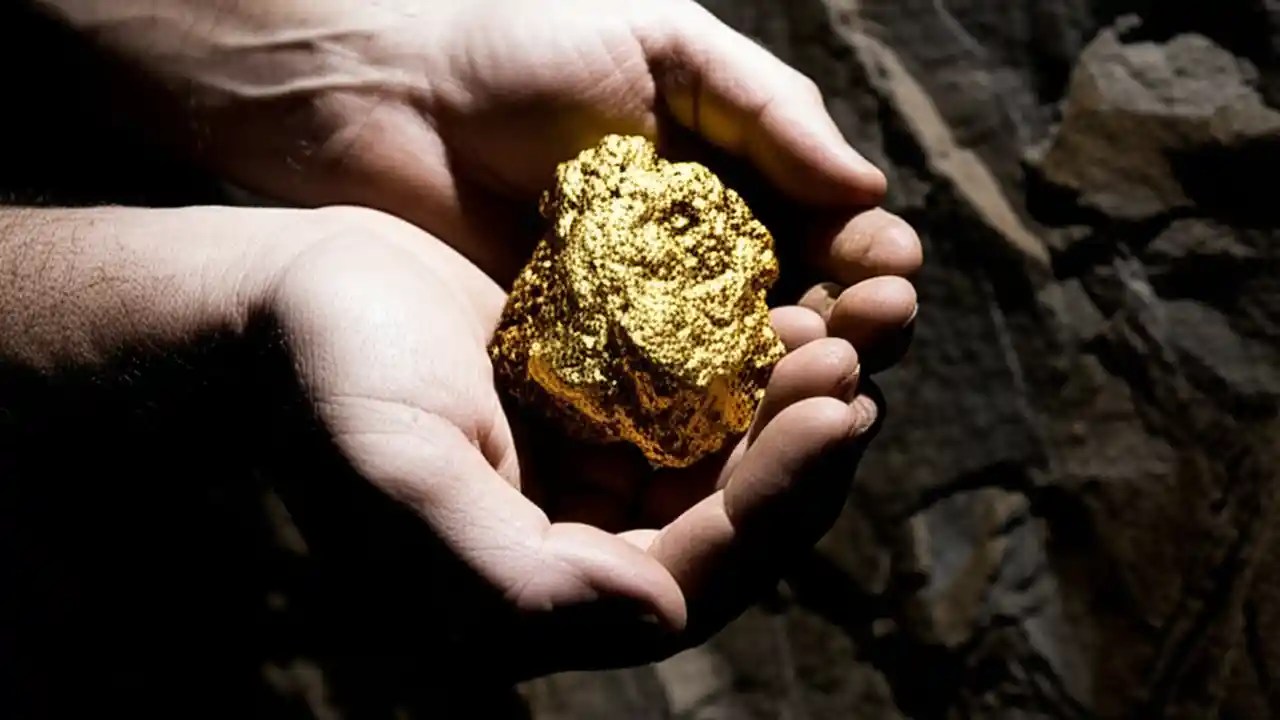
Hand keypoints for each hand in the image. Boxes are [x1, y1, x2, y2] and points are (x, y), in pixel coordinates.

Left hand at [39, 0, 920, 366]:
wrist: (384, 93)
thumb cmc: (522, 45)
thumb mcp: (663, 46)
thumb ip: (767, 109)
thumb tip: (869, 185)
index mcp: (737, 190)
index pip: (832, 239)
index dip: (869, 261)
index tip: (889, 274)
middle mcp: (703, 267)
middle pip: (805, 314)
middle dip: (850, 327)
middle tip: (867, 334)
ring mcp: (646, 326)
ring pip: (744, 372)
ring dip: (793, 383)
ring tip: (821, 379)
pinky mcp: (585, 370)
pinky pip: (661, 404)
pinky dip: (707, 417)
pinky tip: (740, 423)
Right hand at [263, 207, 883, 678]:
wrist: (293, 297)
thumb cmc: (329, 386)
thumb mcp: (403, 479)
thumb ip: (514, 574)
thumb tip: (658, 617)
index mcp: (538, 595)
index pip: (691, 575)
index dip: (775, 504)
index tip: (837, 412)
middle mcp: (580, 549)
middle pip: (730, 524)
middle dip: (803, 452)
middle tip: (855, 364)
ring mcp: (593, 476)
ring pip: (727, 461)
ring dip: (791, 404)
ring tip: (842, 328)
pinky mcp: (599, 409)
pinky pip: (698, 400)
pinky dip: (748, 365)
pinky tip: (788, 309)